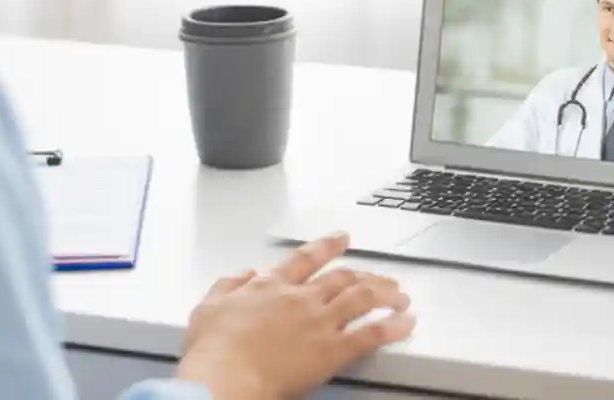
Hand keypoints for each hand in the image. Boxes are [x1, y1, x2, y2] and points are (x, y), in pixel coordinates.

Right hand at [176, 232, 414, 399]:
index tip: (341, 239)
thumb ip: (228, 287)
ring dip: (385, 295)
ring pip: (361, 298)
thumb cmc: (212, 349)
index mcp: (270, 286)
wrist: (225, 374)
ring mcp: (319, 321)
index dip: (327, 246)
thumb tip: (243, 275)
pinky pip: (370, 334)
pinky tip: (406, 323)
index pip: (305, 258)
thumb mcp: (207, 308)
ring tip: (401, 296)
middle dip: (366, 275)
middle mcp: (300, 298)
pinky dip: (392, 327)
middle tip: (382, 275)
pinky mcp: (332, 350)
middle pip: (342, 278)